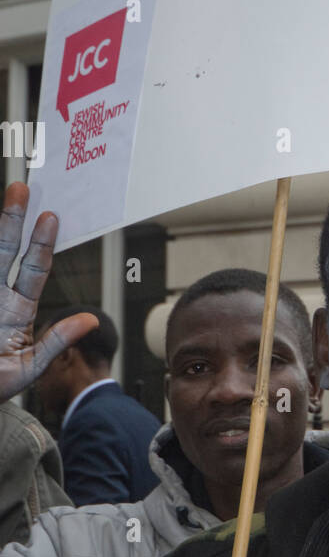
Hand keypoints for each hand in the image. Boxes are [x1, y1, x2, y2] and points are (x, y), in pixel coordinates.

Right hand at [0, 182, 97, 402]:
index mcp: (17, 310)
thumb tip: (90, 320)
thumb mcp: (29, 367)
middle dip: (11, 219)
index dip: (41, 243)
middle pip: (4, 250)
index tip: (50, 217)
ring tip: (5, 199)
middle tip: (21, 189)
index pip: (33, 269)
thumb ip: (56, 342)